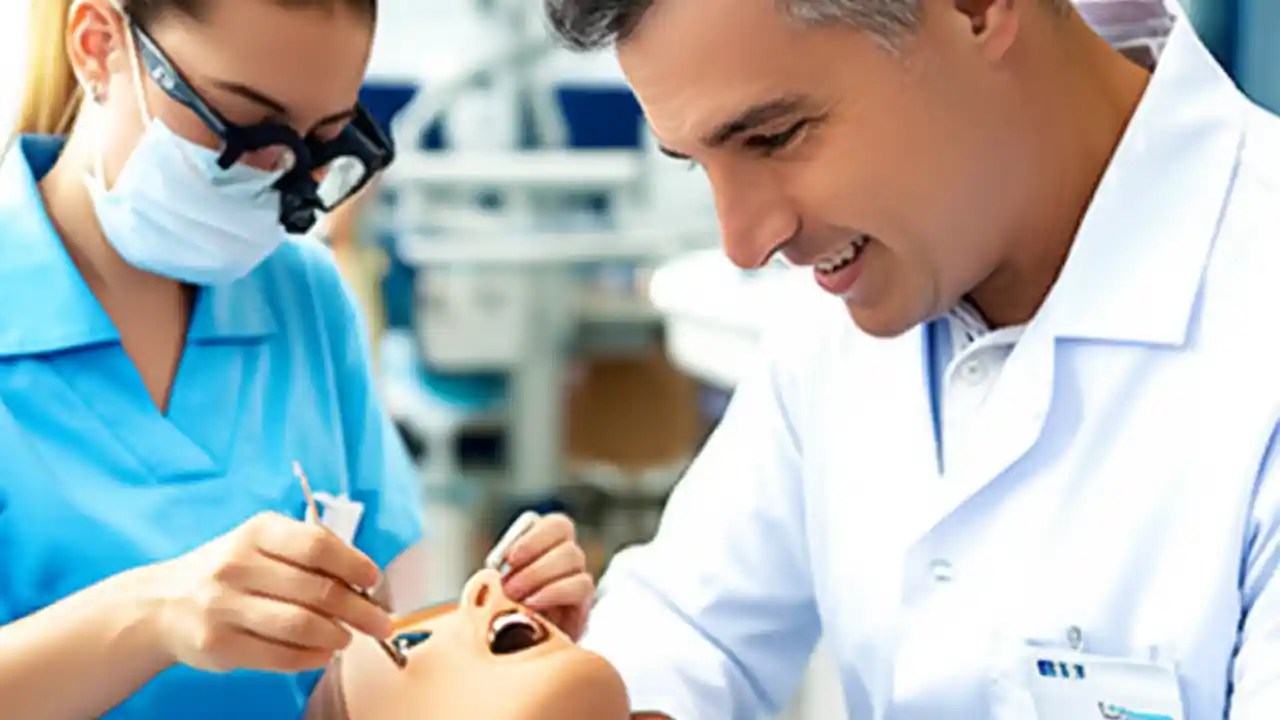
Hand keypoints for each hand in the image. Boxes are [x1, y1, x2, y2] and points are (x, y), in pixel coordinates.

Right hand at [139, 512, 393, 673]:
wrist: (162, 603)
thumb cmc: (229, 570)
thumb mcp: (261, 544)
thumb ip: (307, 553)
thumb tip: (363, 580)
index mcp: (257, 532)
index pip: (317, 545)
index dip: (353, 564)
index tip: (374, 580)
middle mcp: (237, 565)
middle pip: (317, 590)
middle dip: (359, 609)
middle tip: (381, 623)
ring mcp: (224, 606)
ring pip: (300, 625)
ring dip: (336, 635)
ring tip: (347, 638)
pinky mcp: (219, 644)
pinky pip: (279, 655)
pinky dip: (311, 657)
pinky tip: (322, 654)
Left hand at [499, 513, 594, 641]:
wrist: (512, 651)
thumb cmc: (500, 615)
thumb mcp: (492, 590)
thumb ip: (496, 574)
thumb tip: (492, 571)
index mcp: (546, 545)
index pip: (555, 525)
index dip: (532, 536)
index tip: (507, 558)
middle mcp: (566, 558)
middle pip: (564, 537)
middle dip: (532, 558)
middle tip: (507, 583)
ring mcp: (577, 578)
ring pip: (573, 557)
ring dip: (539, 575)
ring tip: (514, 597)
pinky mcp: (583, 604)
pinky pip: (581, 585)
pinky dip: (554, 592)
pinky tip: (532, 606)